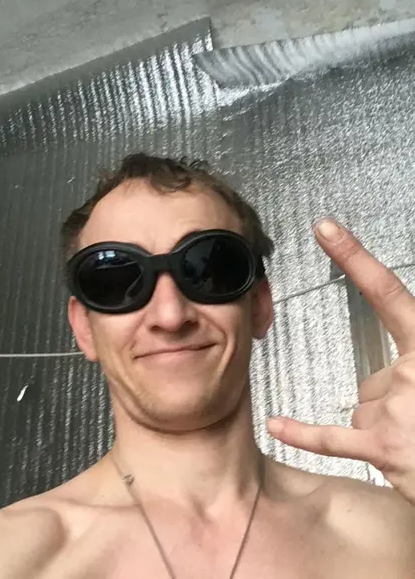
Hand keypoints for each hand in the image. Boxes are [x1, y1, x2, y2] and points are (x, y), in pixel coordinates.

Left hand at [267, 218, 414, 505]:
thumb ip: (414, 360)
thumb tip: (388, 377)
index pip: (387, 291)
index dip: (355, 257)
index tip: (325, 229)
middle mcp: (414, 372)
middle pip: (373, 376)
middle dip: (392, 399)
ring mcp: (398, 410)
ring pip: (363, 408)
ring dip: (384, 426)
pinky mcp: (384, 448)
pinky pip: (332, 438)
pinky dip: (304, 434)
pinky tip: (276, 425)